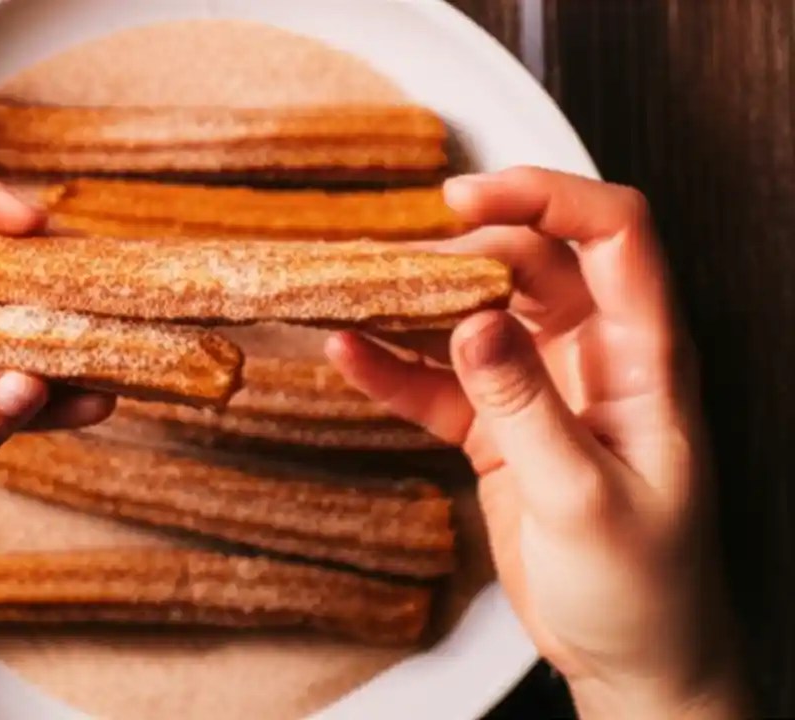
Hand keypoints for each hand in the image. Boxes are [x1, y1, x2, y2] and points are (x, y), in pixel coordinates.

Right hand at [327, 168, 746, 718]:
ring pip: (473, 314)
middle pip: (527, 262)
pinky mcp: (496, 428)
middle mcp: (594, 356)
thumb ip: (525, 406)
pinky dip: (393, 367)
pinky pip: (437, 381)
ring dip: (414, 303)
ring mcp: (540, 388)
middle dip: (459, 250)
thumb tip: (472, 323)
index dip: (544, 196)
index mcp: (645, 356)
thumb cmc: (646, 586)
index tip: (465, 198)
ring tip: (349, 292)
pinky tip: (348, 355)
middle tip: (388, 261)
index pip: (611, 235)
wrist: (631, 657)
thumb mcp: (584, 497)